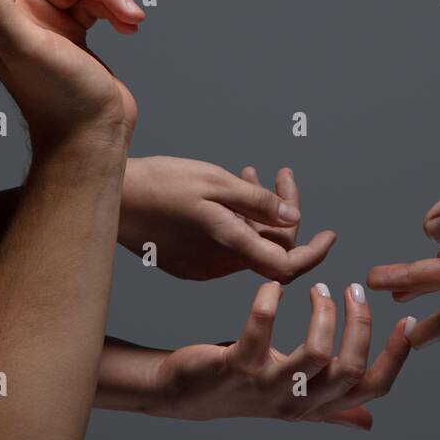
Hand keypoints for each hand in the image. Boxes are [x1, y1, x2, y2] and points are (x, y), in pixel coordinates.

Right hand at [119, 158, 335, 281]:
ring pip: (248, 242)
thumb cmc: (159, 184)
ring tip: (253, 174)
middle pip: (268, 246)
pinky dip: (238, 219)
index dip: (314, 252)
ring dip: (259, 212)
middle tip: (280, 176)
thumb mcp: (215, 182)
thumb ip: (256, 203)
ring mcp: (202, 265)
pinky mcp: (188, 260)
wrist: (109, 196)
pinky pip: (227, 244)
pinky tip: (232, 190)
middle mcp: (218, 264)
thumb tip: (294, 218)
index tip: (330, 234)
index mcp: (229, 245)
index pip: (287, 265)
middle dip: (282, 211)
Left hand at [142, 281, 412, 428]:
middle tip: (354, 290)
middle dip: (359, 324)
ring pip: (315, 354)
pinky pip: (259, 331)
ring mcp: (267, 387)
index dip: (396, 357)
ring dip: (323, 313)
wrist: (185, 394)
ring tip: (317, 287)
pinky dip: (269, 302)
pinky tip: (273, 285)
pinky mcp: (236, 368)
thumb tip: (368, 421)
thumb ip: (332, 410)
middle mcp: (297, 402)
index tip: (405, 322)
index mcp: (317, 405)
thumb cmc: (244, 391)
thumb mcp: (292, 401)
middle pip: (350, 369)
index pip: (372, 387)